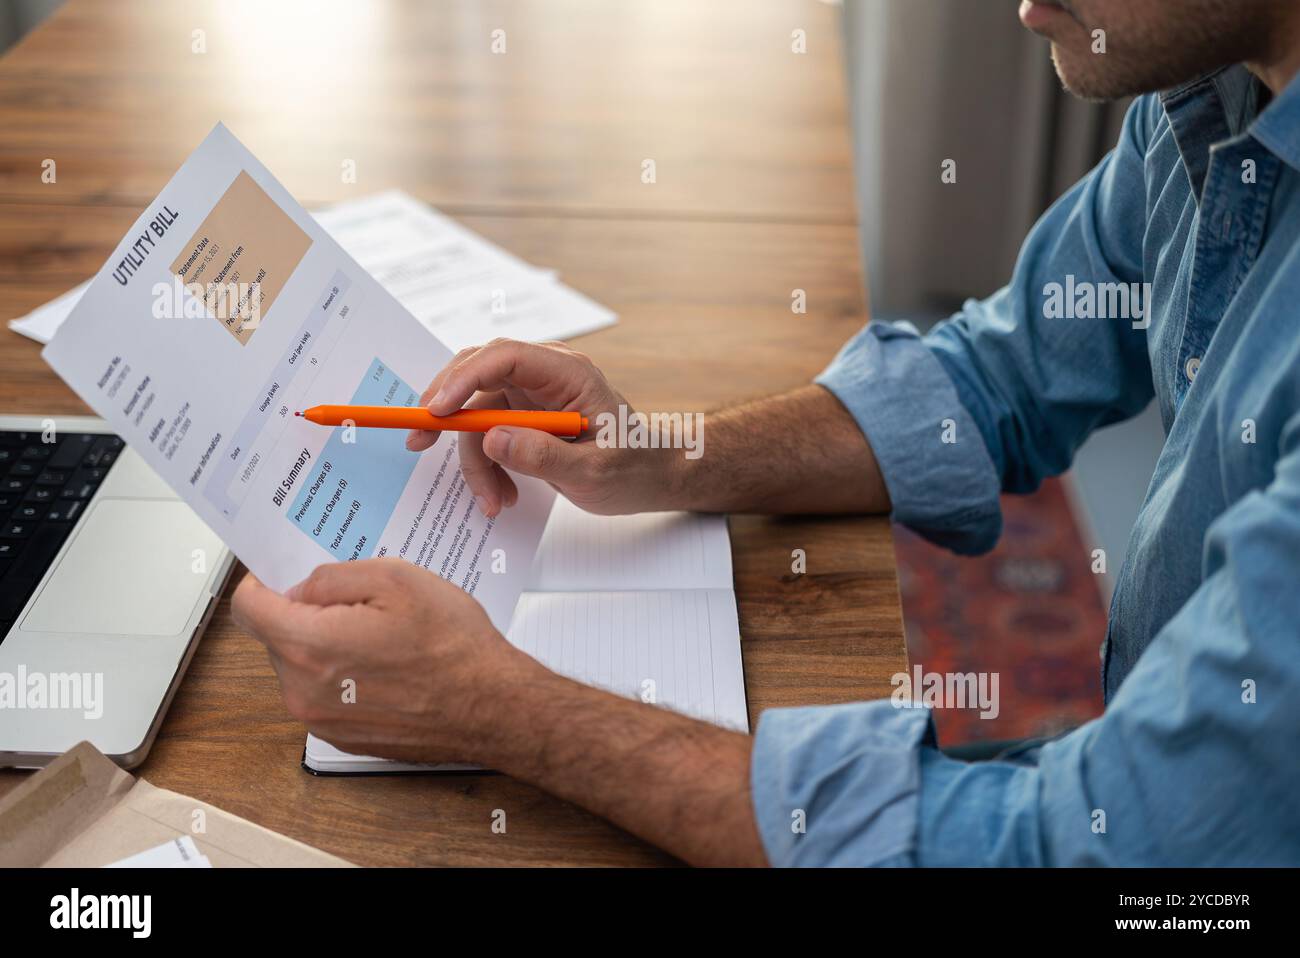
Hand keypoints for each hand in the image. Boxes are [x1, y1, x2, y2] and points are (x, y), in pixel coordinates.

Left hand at [231, 558, 544, 763]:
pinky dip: (345, 675)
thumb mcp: (396, 579)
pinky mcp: (344, 737)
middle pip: (277, 637)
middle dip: (306, 613)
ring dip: (327, 645)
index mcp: (308, 646)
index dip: (264, 581)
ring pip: (302, 666)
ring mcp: (323, 721)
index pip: (248, 608)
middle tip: (358, 601)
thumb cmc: (453, 646)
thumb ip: (332, 578)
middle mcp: (303, 692)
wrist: (493, 708)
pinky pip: (325, 694)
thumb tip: (303, 587)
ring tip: (382, 634)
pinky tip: (388, 664)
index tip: (282, 573)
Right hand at [406, 338, 677, 515]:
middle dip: (446, 410)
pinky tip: (503, 496)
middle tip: (419, 442)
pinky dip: (486, 466)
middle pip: (476, 374)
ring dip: (474, 460)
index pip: (504, 356)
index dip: (464, 377)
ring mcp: (531, 395)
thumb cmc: (634, 468)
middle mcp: (544, 375)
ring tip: (493, 503)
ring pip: (476, 414)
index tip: (436, 411)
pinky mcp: (523, 417)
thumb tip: (492, 438)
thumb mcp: (593, 471)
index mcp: (567, 372)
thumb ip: (543, 455)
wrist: (651, 477)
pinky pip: (486, 435)